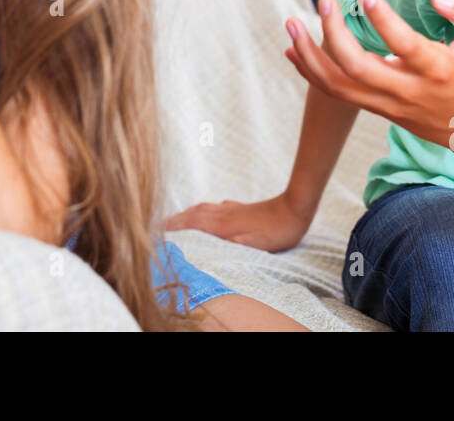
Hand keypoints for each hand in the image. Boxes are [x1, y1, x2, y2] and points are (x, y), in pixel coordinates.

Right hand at [164, 193, 312, 252]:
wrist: (295, 207)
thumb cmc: (278, 230)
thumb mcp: (259, 243)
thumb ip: (238, 243)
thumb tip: (219, 245)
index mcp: (225, 225)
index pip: (194, 223)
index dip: (176, 226)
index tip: (159, 229)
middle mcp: (224, 214)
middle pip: (194, 214)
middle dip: (176, 219)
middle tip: (160, 225)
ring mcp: (232, 209)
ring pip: (204, 209)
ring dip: (187, 214)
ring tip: (177, 219)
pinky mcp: (241, 208)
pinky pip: (215, 208)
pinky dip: (204, 211)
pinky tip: (207, 212)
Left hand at [284, 0, 453, 151]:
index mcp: (437, 71)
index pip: (405, 46)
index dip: (383, 20)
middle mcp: (407, 90)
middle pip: (359, 68)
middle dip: (334, 35)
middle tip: (325, 1)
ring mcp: (387, 103)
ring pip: (338, 86)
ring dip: (309, 55)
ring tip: (291, 23)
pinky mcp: (375, 107)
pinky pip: (335, 93)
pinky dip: (309, 72)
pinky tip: (292, 49)